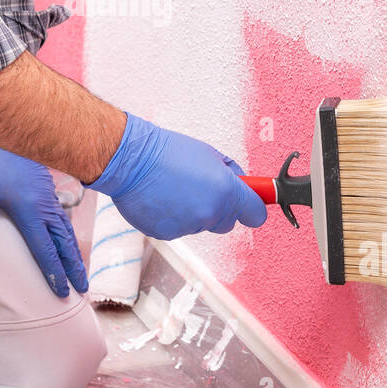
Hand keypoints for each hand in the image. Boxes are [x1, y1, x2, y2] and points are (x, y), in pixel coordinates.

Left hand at [0, 140, 88, 297]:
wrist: (13, 128)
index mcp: (31, 213)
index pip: (46, 251)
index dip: (54, 273)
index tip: (62, 293)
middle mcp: (45, 209)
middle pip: (65, 245)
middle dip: (74, 269)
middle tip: (84, 290)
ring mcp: (49, 199)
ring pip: (67, 232)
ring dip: (74, 254)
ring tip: (81, 271)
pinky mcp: (47, 191)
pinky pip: (63, 220)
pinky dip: (69, 236)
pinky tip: (67, 240)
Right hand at [85, 114, 266, 240]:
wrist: (130, 160)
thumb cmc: (166, 152)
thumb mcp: (209, 153)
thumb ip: (230, 174)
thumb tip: (241, 185)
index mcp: (226, 191)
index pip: (256, 214)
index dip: (252, 208)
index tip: (250, 205)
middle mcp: (210, 213)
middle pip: (227, 223)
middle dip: (219, 209)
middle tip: (201, 189)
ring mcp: (188, 227)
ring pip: (200, 225)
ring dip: (193, 212)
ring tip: (174, 188)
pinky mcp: (168, 235)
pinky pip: (179, 229)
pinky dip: (173, 218)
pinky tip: (162, 198)